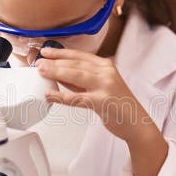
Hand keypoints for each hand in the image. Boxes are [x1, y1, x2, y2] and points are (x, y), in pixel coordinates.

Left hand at [36, 47, 167, 175]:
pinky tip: (50, 95)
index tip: (47, 52)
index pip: (80, 55)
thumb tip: (60, 74)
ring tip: (41, 72)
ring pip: (76, 76)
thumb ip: (82, 80)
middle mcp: (107, 72)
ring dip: (56, 73)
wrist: (137, 123)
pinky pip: (77, 97)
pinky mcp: (102, 101)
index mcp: (107, 66)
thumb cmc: (119, 105)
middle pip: (76, 64)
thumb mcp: (102, 86)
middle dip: (55, 62)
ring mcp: (106, 86)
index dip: (61, 52)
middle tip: (38, 62)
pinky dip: (61, 96)